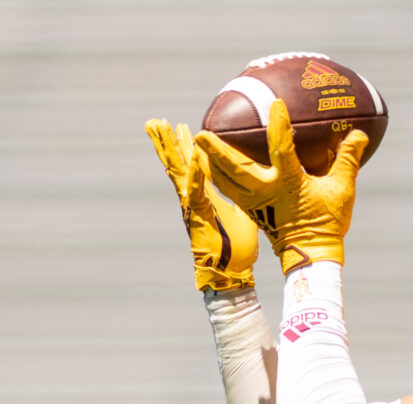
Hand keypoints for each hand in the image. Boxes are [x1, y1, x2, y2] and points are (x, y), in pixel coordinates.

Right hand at [147, 118, 258, 289]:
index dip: (186, 146)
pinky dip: (194, 178)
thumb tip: (256, 184)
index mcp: (203, 195)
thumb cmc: (237, 247)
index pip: (192, 165)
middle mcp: (193, 199)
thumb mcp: (243, 213)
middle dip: (166, 142)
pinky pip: (196, 194)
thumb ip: (243, 196)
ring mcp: (193, 207)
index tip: (181, 126)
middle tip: (156, 121)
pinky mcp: (199, 218)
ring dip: (168, 150)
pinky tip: (192, 161)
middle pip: (177, 164)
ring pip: (177, 173)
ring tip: (157, 129)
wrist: (232, 272)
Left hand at [196, 102, 368, 269]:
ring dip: (210, 164)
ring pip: (225, 181)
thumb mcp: (342, 190)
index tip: (275, 104)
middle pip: (235, 168)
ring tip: (198, 147)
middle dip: (217, 151)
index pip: (282, 149)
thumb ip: (348, 160)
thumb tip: (360, 134)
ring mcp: (255, 203)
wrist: (311, 255)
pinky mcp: (251, 210)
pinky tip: (211, 168)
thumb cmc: (327, 222)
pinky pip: (228, 191)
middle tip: (201, 132)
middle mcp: (266, 192)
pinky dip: (217, 178)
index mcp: (288, 184)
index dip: (279, 125)